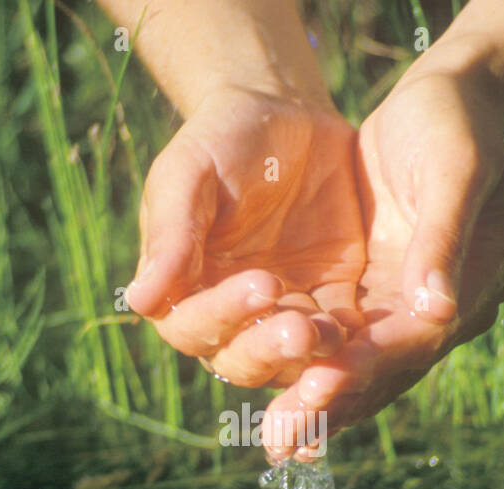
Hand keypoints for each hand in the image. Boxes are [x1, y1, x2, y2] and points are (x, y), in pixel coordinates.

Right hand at [125, 86, 365, 387]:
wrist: (285, 113)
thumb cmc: (221, 138)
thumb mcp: (189, 174)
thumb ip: (170, 234)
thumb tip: (139, 302)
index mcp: (182, 289)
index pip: (191, 324)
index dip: (223, 314)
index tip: (260, 283)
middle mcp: (228, 316)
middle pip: (239, 359)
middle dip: (268, 348)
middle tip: (301, 329)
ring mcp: (281, 314)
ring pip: (289, 360)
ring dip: (309, 355)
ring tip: (330, 333)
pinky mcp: (330, 303)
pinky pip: (338, 336)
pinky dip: (349, 342)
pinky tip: (363, 329)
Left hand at [262, 67, 503, 460]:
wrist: (449, 100)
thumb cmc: (455, 124)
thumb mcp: (456, 169)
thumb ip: (444, 238)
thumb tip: (436, 310)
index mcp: (472, 285)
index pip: (412, 339)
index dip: (365, 367)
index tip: (318, 389)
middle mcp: (441, 311)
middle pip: (385, 372)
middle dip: (333, 406)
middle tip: (286, 444)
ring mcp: (406, 308)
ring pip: (361, 369)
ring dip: (319, 402)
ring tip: (279, 441)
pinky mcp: (376, 297)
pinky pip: (343, 345)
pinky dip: (313, 371)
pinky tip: (280, 399)